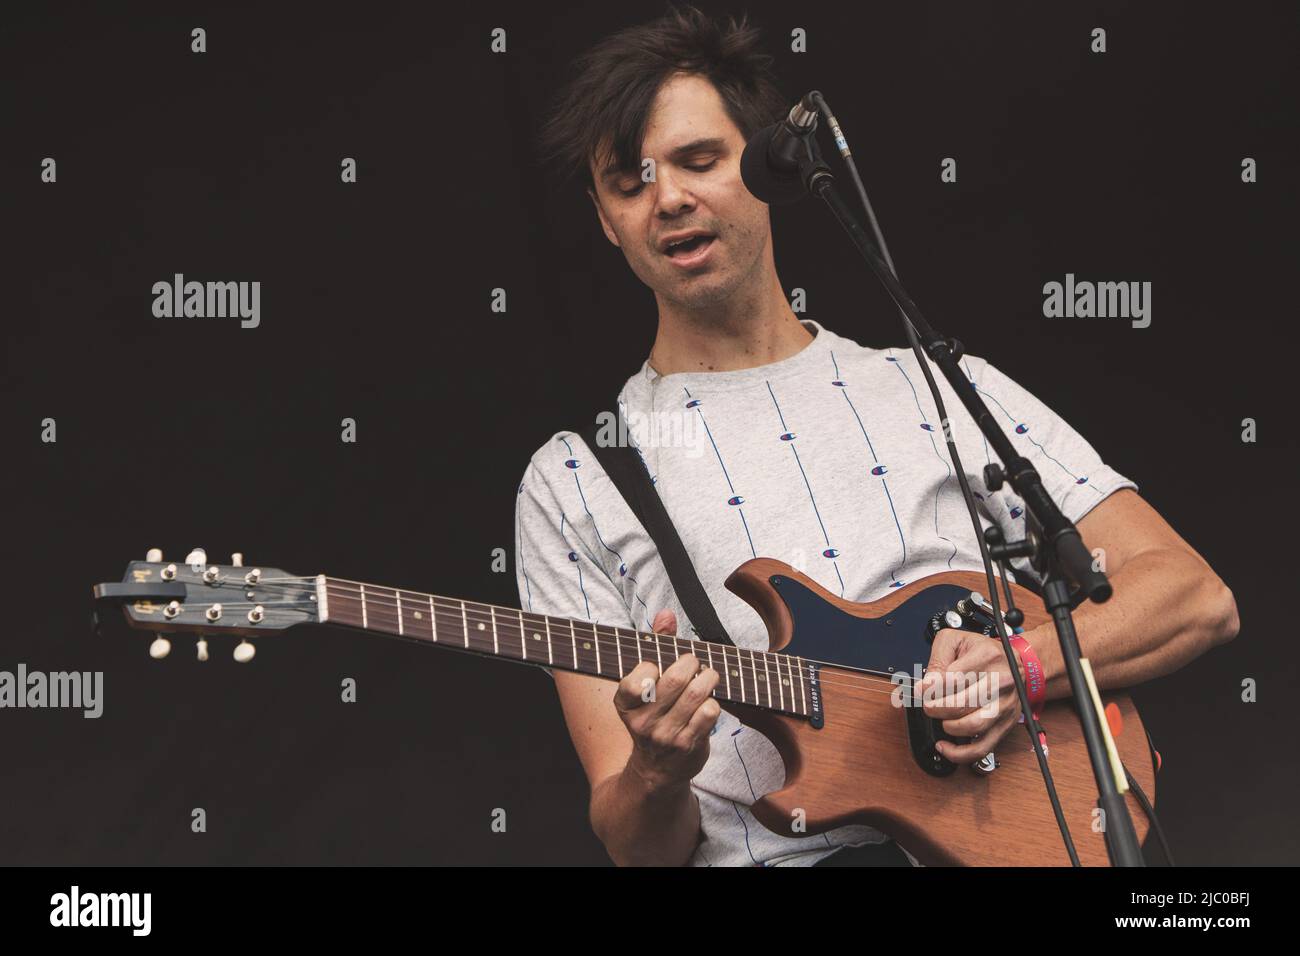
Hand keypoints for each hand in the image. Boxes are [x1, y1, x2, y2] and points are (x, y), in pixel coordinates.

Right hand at [613, 609, 721, 792]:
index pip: (638, 678)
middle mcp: (642, 722)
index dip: (653, 667)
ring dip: (708, 679)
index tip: (657, 668)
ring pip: (697, 693)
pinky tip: (708, 704)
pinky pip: (710, 712)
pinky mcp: (689, 746)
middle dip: (691, 662)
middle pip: (676, 679)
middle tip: (694, 662)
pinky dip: (714, 702)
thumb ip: (656, 644)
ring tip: (707, 677)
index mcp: (625, 703)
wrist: (656, 771)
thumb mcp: (645, 682)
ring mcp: (666, 736)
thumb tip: (666, 614)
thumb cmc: (653, 714)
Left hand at [920, 628, 1027, 764]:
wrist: (1014, 663)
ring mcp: (1004, 705)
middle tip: (927, 704)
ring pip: (973, 726)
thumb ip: (937, 659)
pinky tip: (944, 746)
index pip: (953, 678)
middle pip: (962, 703)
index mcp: (987, 657)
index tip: (921, 690)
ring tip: (939, 717)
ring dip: (948, 726)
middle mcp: (1000, 681)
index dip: (930, 688)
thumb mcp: (955, 641)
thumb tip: (926, 686)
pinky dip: (960, 753)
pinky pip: (982, 748)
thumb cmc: (982, 651)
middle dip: (936, 707)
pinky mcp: (1005, 724)